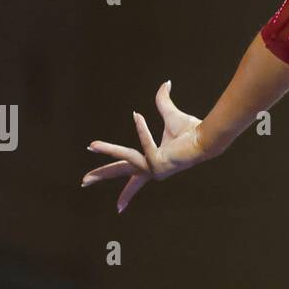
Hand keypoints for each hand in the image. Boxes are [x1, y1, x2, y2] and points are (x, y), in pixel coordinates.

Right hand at [81, 80, 214, 211]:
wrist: (206, 135)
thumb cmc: (192, 129)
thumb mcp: (170, 115)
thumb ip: (163, 101)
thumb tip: (166, 82)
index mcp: (154, 163)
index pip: (136, 179)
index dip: (127, 192)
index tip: (119, 207)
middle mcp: (154, 170)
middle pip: (123, 173)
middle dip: (101, 176)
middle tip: (83, 182)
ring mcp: (156, 169)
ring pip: (126, 158)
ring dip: (108, 150)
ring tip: (91, 144)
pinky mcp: (158, 163)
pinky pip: (145, 143)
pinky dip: (141, 130)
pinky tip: (137, 116)